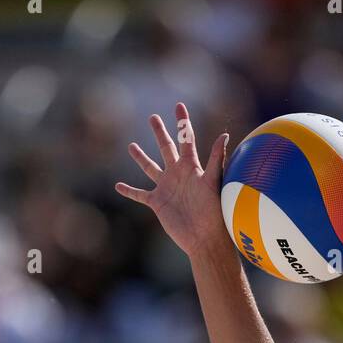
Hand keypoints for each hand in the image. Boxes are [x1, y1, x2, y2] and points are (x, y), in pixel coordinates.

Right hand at [115, 103, 230, 258]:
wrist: (204, 237)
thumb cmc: (213, 211)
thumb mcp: (213, 182)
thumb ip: (217, 159)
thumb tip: (225, 135)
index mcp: (191, 166)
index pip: (186, 139)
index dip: (182, 122)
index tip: (178, 106)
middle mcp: (177, 174)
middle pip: (166, 147)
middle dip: (159, 132)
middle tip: (153, 117)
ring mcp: (166, 187)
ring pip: (150, 168)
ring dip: (141, 157)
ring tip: (131, 146)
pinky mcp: (157, 202)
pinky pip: (140, 195)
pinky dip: (129, 190)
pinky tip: (118, 186)